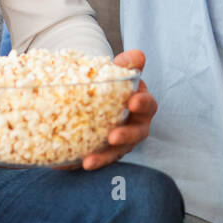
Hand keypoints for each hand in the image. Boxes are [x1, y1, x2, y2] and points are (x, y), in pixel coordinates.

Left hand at [80, 49, 157, 169]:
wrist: (98, 96)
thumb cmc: (113, 83)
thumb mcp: (120, 71)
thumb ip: (127, 63)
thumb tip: (131, 58)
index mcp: (141, 102)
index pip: (147, 103)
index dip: (142, 103)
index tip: (133, 101)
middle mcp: (136, 124)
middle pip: (138, 133)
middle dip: (127, 135)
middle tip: (113, 136)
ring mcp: (123, 140)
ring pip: (118, 151)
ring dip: (106, 156)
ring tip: (90, 161)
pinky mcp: (108, 151)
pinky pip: (101, 159)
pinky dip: (90, 161)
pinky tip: (76, 163)